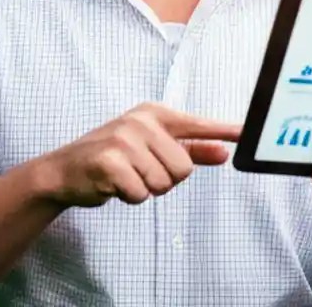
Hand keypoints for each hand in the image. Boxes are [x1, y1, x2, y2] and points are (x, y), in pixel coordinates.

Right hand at [35, 102, 241, 207]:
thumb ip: (190, 149)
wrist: (63, 170)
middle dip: (164, 180)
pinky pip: (141, 194)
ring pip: (163, 184)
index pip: (197, 123)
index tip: (248, 133)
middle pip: (183, 169)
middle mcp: (141, 122)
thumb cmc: (113, 158)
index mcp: (154, 114)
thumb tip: (225, 151)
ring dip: (145, 189)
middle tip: (139, 172)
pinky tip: (113, 184)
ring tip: (125, 177)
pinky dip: (129, 197)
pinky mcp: (110, 162)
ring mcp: (124, 140)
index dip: (224, 130)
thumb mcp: (152, 148)